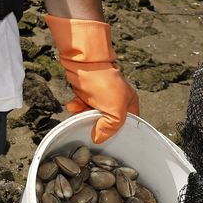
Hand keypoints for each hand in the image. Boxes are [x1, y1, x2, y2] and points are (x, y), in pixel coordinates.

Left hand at [44, 14, 140, 143]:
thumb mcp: (116, 110)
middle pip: (107, 121)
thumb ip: (110, 127)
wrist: (84, 63)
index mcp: (129, 103)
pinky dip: (76, 107)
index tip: (109, 140)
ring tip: (78, 113)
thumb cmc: (105, 84)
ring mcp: (100, 96)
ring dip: (83, 115)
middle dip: (97, 125)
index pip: (127, 124)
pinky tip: (73, 105)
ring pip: (91, 114)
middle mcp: (116, 100)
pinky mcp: (87, 92)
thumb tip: (97, 138)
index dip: (119, 133)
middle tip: (90, 128)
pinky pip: (81, 105)